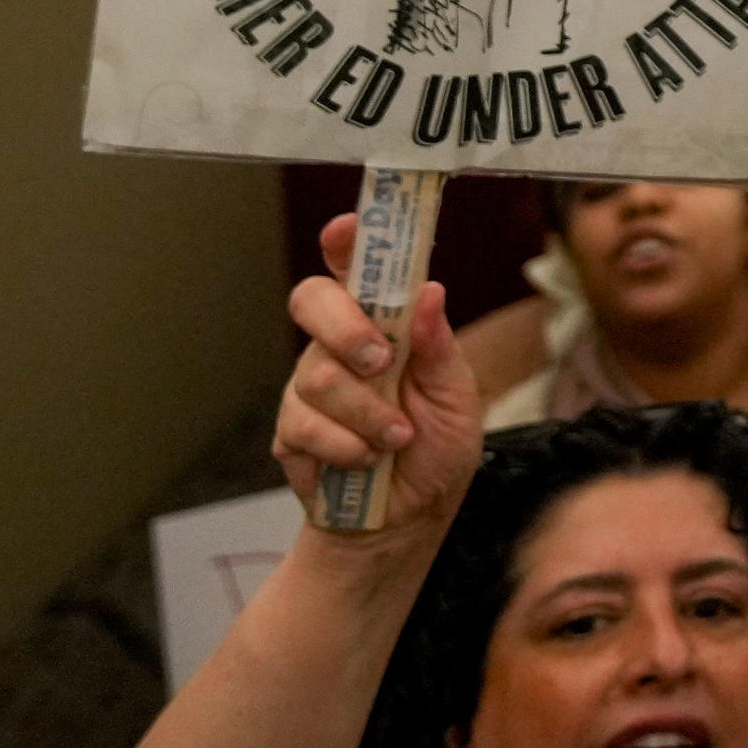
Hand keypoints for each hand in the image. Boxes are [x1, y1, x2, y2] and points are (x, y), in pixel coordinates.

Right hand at [274, 212, 485, 547]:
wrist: (408, 518)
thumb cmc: (437, 448)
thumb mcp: (458, 396)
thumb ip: (439, 347)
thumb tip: (430, 292)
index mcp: (384, 323)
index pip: (355, 268)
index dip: (345, 242)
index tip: (346, 229)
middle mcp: (340, 344)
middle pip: (311, 302)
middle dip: (345, 329)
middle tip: (382, 362)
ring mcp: (308, 386)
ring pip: (315, 375)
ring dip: (366, 413)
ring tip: (398, 438)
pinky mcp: (289, 431)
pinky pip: (303, 426)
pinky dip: (345, 446)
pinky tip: (367, 460)